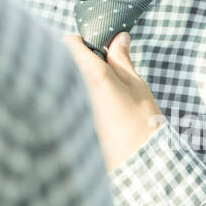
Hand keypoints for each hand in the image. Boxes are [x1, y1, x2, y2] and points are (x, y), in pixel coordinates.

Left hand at [61, 32, 165, 171]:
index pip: (67, 42)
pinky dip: (75, 99)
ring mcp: (67, 109)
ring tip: (101, 91)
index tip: (94, 46)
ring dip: (76, 80)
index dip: (80, 40)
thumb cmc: (143, 125)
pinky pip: (64, 101)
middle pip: (62, 62)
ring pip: (61, 82)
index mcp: (91, 76)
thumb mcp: (137, 87)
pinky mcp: (66, 125)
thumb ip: (122, 60)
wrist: (139, 167)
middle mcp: (72, 90)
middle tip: (101, 68)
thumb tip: (118, 37)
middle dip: (78, 60)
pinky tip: (96, 109)